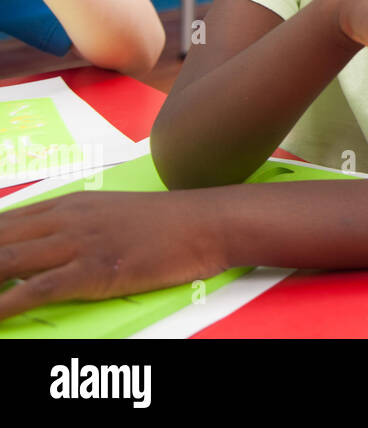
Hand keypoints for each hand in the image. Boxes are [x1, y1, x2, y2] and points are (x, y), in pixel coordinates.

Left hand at [0, 189, 226, 322]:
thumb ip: (76, 226)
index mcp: (69, 204)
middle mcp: (66, 219)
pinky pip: (36, 288)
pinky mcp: (94, 269)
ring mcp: (79, 243)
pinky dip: (5, 303)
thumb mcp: (114, 214)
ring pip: (5, 260)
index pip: (2, 221)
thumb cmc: (169, 223)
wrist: (208, 222)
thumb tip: (47, 248)